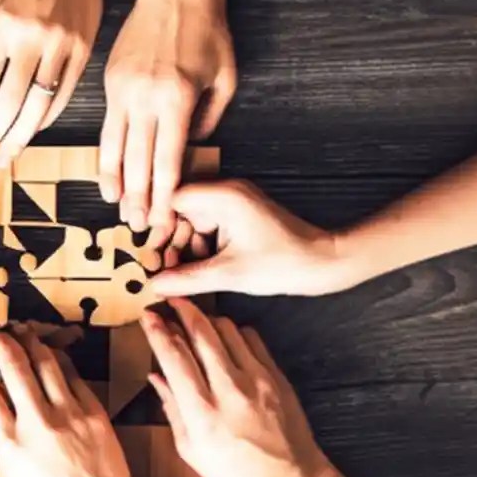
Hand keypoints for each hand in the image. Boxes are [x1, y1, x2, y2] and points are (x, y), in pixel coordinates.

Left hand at [0, 0, 107, 166]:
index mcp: (1, 29)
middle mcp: (31, 41)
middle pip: (7, 106)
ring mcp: (60, 48)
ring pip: (37, 108)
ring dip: (17, 139)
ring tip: (3, 157)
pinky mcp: (83, 53)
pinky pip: (62, 97)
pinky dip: (45, 120)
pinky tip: (31, 133)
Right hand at [0, 327, 155, 476]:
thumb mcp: (17, 476)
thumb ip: (7, 440)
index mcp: (11, 446)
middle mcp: (37, 425)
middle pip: (15, 368)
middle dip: (2, 344)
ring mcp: (69, 416)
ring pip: (46, 363)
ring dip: (32, 343)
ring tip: (23, 332)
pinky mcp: (95, 413)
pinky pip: (74, 377)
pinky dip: (60, 362)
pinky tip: (54, 355)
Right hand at [100, 0, 235, 230]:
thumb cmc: (207, 31)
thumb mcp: (224, 78)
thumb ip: (208, 119)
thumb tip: (190, 149)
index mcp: (175, 100)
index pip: (168, 162)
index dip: (165, 197)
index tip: (164, 221)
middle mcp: (144, 100)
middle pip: (138, 163)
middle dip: (139, 200)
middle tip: (139, 227)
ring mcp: (123, 92)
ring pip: (115, 150)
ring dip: (118, 185)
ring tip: (119, 210)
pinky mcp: (110, 84)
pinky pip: (107, 130)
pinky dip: (106, 158)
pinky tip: (107, 178)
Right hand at [140, 298, 331, 476]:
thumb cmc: (236, 474)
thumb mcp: (191, 450)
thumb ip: (172, 408)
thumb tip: (155, 377)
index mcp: (201, 413)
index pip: (174, 357)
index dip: (158, 331)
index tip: (149, 315)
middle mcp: (229, 391)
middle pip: (201, 333)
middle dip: (182, 310)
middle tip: (171, 299)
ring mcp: (257, 381)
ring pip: (228, 329)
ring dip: (208, 319)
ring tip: (196, 319)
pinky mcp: (277, 377)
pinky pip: (253, 340)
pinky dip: (235, 332)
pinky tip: (226, 339)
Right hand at [148, 179, 352, 296]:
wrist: (322, 263)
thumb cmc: (283, 264)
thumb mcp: (229, 274)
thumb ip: (186, 279)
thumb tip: (154, 285)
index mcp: (224, 197)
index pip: (172, 198)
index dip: (159, 225)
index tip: (153, 252)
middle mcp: (228, 191)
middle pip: (181, 211)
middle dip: (174, 242)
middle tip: (168, 269)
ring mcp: (235, 201)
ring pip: (194, 221)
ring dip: (188, 247)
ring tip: (192, 272)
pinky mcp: (241, 214)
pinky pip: (209, 226)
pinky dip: (203, 246)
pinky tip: (207, 267)